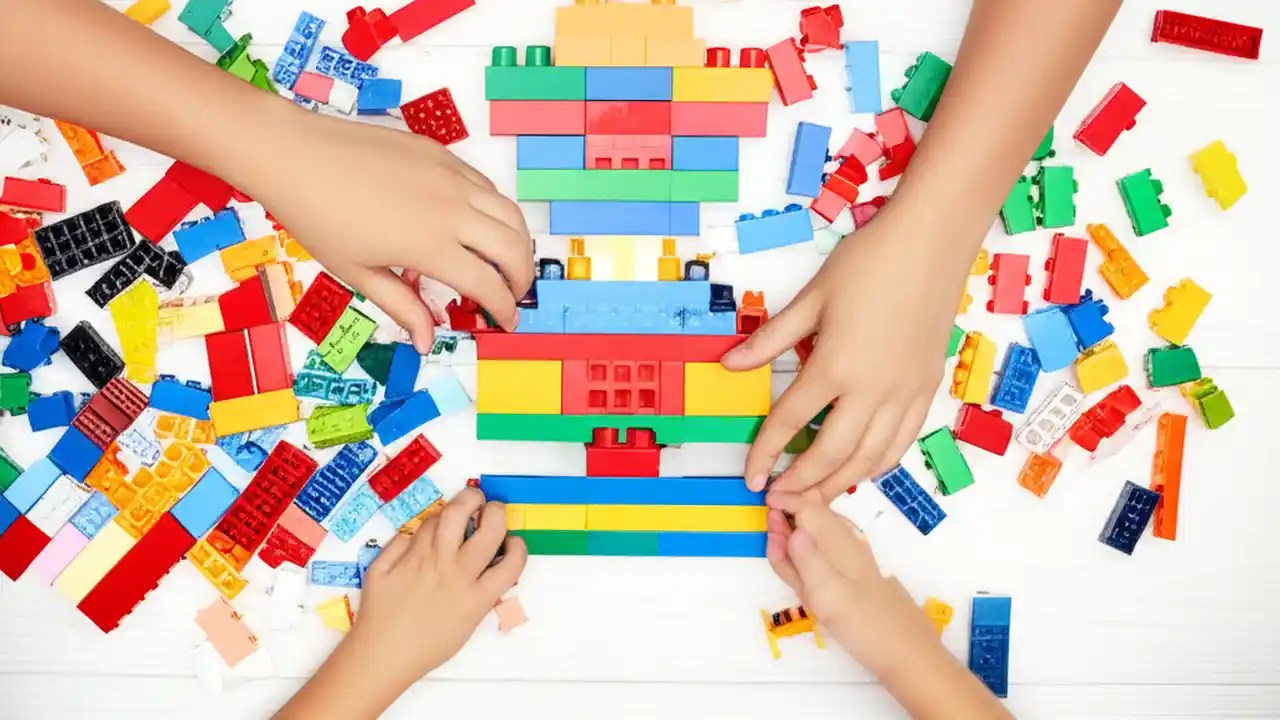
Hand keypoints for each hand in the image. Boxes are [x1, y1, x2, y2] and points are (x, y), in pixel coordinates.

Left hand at [253, 109, 533, 353]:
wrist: (295, 156)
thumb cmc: (318, 218)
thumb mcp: (359, 273)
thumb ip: (403, 306)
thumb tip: (426, 341)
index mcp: (430, 246)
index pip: (488, 284)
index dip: (503, 308)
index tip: (504, 322)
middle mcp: (451, 209)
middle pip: (513, 248)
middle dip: (520, 278)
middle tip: (512, 295)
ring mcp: (449, 176)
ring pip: (508, 212)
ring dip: (517, 242)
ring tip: (506, 261)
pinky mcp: (441, 154)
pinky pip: (485, 185)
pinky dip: (494, 210)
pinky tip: (479, 224)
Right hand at [279, 489, 525, 717]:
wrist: (386, 656)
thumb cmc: (379, 617)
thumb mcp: (377, 571)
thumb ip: (396, 546)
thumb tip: (414, 531)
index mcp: (417, 551)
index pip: (439, 516)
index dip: (449, 511)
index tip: (454, 517)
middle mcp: (442, 559)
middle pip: (463, 512)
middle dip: (475, 498)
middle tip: (481, 502)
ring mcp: (463, 579)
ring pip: (491, 534)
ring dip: (498, 517)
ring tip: (498, 518)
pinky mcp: (480, 601)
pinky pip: (508, 570)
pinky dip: (516, 553)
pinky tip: (514, 547)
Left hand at [722, 209, 963, 499]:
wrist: (932, 242)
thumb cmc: (870, 262)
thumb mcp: (811, 298)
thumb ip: (770, 340)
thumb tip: (730, 364)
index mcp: (835, 366)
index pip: (791, 422)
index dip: (765, 453)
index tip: (751, 476)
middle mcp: (872, 390)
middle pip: (830, 455)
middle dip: (800, 483)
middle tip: (778, 499)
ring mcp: (905, 393)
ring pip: (870, 459)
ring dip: (837, 483)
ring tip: (812, 496)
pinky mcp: (927, 390)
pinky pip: (901, 443)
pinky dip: (878, 465)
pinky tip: (859, 470)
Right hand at [768, 500, 1011, 717]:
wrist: (907, 654)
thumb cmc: (867, 626)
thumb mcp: (829, 595)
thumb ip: (807, 561)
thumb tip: (791, 527)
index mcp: (838, 541)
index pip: (807, 505)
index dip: (785, 500)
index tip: (764, 501)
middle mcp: (845, 544)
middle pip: (812, 517)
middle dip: (789, 514)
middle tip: (767, 520)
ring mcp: (849, 561)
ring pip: (817, 537)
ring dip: (795, 535)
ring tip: (777, 539)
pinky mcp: (851, 579)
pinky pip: (823, 556)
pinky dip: (806, 555)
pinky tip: (799, 566)